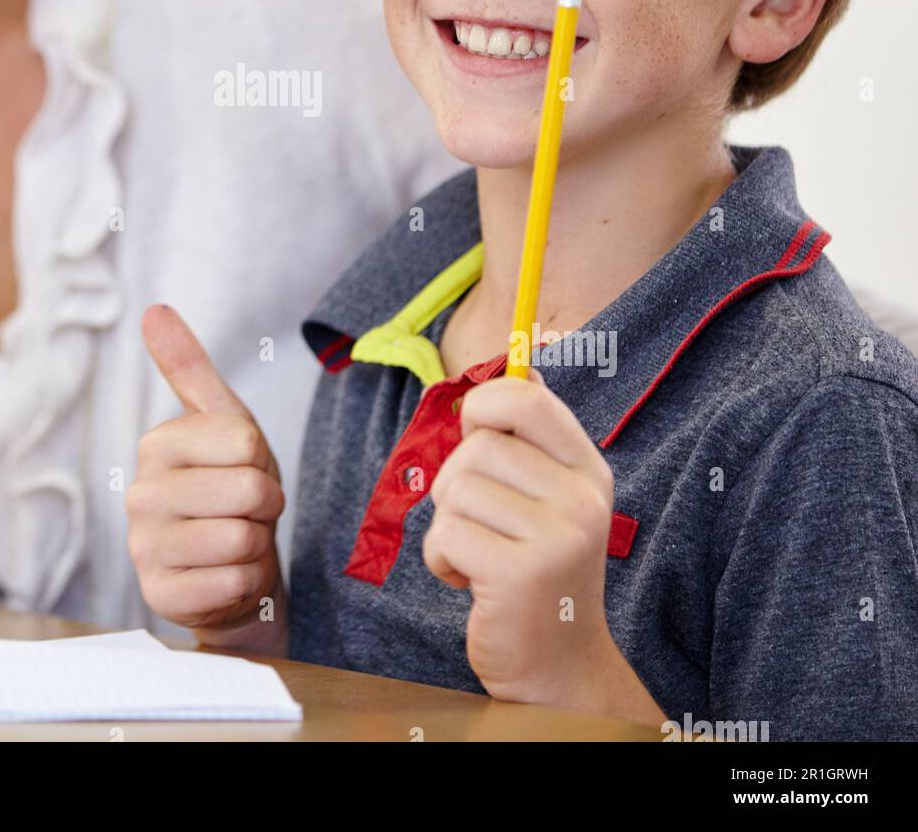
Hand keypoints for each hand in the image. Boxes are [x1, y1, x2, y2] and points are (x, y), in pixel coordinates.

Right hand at [126, 305, 285, 647]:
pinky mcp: (159, 597)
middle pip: (248, 491)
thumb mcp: (224, 423)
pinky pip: (236, 582)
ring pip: (243, 539)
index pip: (245, 440)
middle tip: (246, 511)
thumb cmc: (231, 487)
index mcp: (157, 445)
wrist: (230, 569)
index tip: (244, 470)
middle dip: (265, 504)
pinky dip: (247, 581)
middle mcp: (139, 494)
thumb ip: (190, 366)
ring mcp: (144, 549)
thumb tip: (153, 309)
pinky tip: (226, 576)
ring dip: (257, 544)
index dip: (261, 460)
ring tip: (236, 540)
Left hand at [423, 367, 619, 706]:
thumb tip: (519, 364)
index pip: (524, 398)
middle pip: (476, 448)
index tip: (479, 439)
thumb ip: (530, 437)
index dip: (482, 409)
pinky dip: (442, 559)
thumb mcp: (547, 496)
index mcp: (588, 468)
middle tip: (482, 523)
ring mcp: (557, 537)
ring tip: (479, 554)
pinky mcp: (520, 575)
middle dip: (456, 484)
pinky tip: (470, 581)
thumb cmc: (535, 569)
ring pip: (455, 489)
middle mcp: (582, 498)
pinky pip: (445, 534)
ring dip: (448, 526)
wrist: (556, 664)